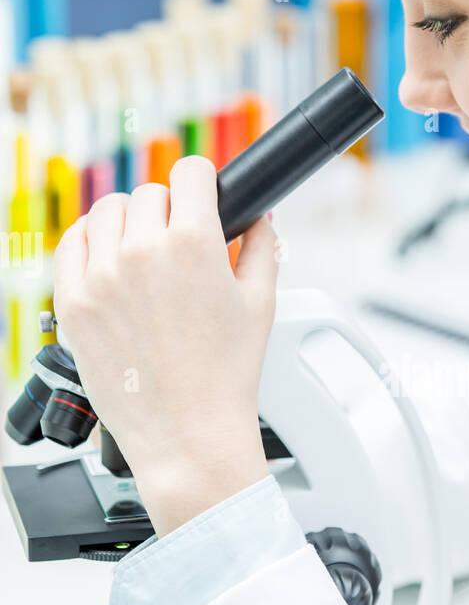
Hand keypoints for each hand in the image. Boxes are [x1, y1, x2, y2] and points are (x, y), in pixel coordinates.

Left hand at [53, 156, 278, 534]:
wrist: (187, 433)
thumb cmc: (226, 376)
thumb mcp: (261, 304)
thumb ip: (261, 247)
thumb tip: (260, 218)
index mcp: (193, 244)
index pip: (190, 172)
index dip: (202, 182)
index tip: (202, 196)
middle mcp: (141, 251)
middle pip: (150, 193)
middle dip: (169, 211)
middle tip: (179, 244)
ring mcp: (101, 276)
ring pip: (106, 211)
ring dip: (128, 222)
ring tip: (143, 252)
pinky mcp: (73, 302)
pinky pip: (70, 243)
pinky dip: (89, 242)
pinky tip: (107, 258)